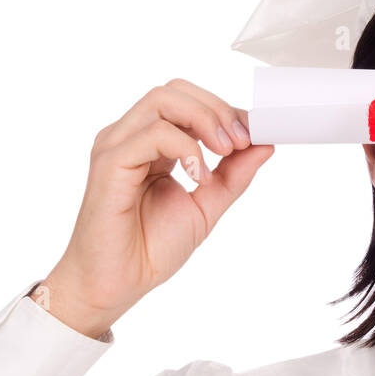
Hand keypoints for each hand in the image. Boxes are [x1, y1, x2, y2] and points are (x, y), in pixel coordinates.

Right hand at [38, 79, 273, 337]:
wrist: (116, 285)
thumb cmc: (149, 248)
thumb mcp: (207, 206)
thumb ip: (234, 174)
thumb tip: (265, 143)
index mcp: (150, 144)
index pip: (188, 103)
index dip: (226, 111)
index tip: (255, 134)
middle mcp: (130, 137)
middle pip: (175, 90)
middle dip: (217, 109)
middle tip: (240, 141)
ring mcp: (116, 146)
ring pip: (162, 100)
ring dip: (204, 120)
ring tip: (225, 152)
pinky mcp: (109, 163)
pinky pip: (152, 134)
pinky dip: (185, 148)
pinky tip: (198, 176)